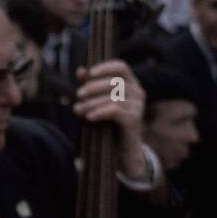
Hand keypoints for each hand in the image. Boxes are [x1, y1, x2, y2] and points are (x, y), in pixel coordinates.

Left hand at [74, 59, 148, 180]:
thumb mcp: (99, 102)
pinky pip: (115, 111)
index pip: (121, 67)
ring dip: (92, 102)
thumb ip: (91, 86)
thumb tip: (80, 70)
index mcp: (131, 83)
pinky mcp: (134, 120)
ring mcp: (138, 106)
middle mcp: (138, 92)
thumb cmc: (110, 123)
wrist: (123, 150)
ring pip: (113, 97)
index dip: (105, 67)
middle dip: (93, 87)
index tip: (89, 73)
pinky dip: (100, 112)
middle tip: (78, 95)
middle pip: (114, 82)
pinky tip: (89, 117)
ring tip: (77, 110)